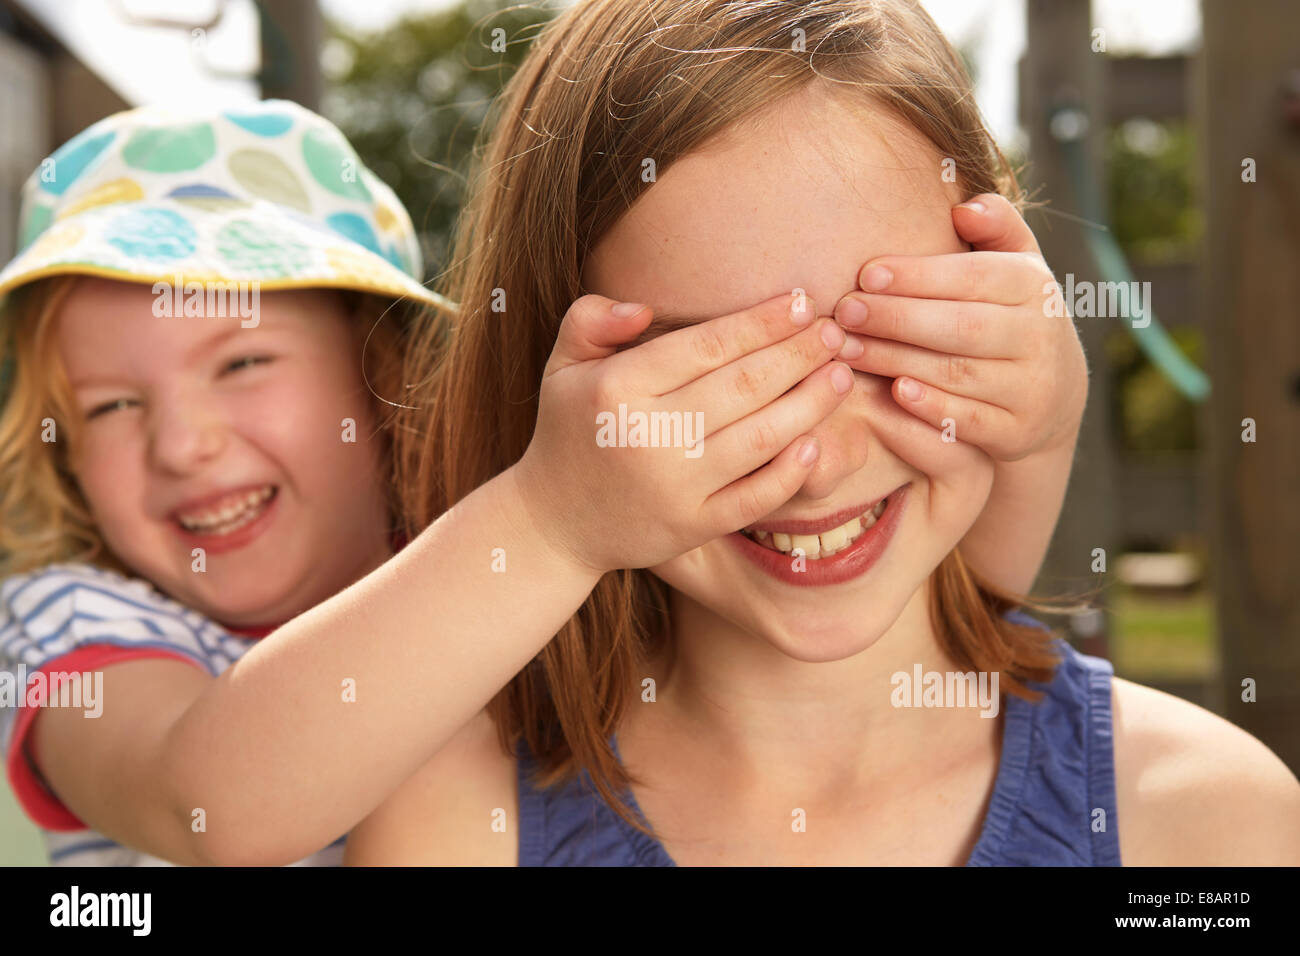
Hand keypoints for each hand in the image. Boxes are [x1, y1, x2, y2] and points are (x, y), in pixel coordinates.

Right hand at [511, 291, 854, 574]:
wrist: (553, 523)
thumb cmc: (568, 431)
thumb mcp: (562, 365)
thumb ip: (592, 319)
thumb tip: (644, 308)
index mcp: (618, 388)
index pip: (706, 345)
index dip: (760, 322)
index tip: (799, 302)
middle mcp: (647, 436)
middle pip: (743, 386)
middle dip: (798, 354)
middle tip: (834, 332)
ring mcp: (673, 487)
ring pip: (760, 438)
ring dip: (810, 404)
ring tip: (840, 375)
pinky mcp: (691, 527)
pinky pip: (755, 498)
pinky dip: (791, 471)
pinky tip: (818, 442)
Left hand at [830, 193, 1086, 461]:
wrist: (1051, 394)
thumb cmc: (1009, 315)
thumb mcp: (1015, 266)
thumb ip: (996, 227)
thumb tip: (964, 208)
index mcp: (1034, 287)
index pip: (973, 277)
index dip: (917, 276)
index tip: (866, 275)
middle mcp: (1039, 336)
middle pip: (961, 326)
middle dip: (897, 318)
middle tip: (843, 312)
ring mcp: (1031, 387)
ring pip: (958, 373)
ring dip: (896, 360)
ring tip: (846, 349)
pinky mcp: (1017, 431)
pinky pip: (969, 420)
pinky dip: (931, 407)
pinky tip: (893, 392)